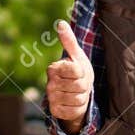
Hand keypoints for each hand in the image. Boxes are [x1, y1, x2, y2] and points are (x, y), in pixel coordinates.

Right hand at [46, 20, 92, 134]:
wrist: (75, 94)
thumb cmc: (77, 72)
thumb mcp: (76, 56)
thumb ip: (69, 40)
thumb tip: (60, 23)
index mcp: (53, 68)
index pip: (76, 71)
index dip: (82, 72)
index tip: (79, 72)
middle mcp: (49, 83)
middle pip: (79, 86)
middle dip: (84, 86)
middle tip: (80, 84)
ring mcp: (51, 98)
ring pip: (78, 99)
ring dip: (83, 97)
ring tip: (78, 93)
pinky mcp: (55, 112)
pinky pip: (74, 111)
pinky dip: (79, 108)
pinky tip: (74, 104)